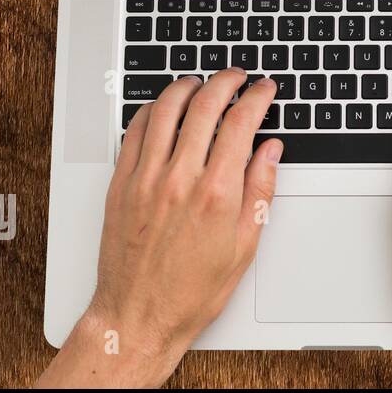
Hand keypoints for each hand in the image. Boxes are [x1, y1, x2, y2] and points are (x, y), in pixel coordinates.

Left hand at [37, 69, 281, 386]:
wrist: (139, 316)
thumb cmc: (191, 290)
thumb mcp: (245, 245)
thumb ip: (260, 190)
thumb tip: (271, 152)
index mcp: (217, 193)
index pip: (241, 123)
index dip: (256, 97)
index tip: (264, 89)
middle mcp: (179, 179)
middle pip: (204, 106)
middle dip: (226, 81)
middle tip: (237, 76)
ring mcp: (145, 179)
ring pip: (166, 110)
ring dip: (187, 86)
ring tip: (200, 82)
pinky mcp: (120, 184)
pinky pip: (134, 131)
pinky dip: (151, 110)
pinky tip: (163, 108)